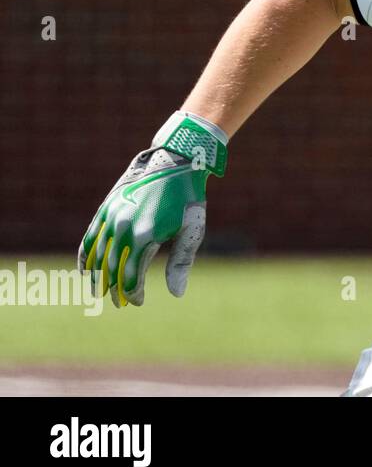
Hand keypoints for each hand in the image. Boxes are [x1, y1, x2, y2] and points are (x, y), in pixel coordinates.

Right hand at [78, 113, 227, 306]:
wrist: (174, 162)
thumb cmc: (188, 199)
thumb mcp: (193, 229)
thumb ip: (181, 261)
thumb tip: (176, 294)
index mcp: (146, 235)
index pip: (132, 276)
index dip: (133, 293)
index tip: (138, 302)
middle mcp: (124, 227)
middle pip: (112, 269)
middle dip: (114, 290)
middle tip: (120, 303)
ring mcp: (111, 217)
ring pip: (97, 256)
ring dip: (96, 277)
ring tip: (99, 293)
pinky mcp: (105, 209)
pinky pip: (89, 237)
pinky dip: (85, 256)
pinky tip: (85, 270)